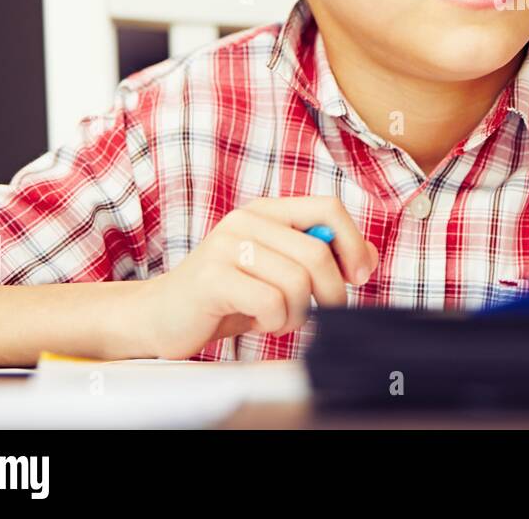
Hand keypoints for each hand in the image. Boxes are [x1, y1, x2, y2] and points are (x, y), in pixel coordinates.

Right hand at [129, 195, 378, 359]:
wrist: (160, 316)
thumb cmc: (227, 296)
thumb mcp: (278, 272)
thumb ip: (320, 259)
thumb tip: (368, 258)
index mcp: (267, 211)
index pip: (328, 207)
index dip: (353, 242)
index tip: (357, 276)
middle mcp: (247, 219)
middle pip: (317, 251)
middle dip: (331, 292)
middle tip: (319, 312)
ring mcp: (227, 244)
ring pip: (297, 281)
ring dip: (297, 313)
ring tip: (278, 318)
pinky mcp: (212, 276)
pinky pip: (271, 302)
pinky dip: (275, 322)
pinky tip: (257, 321)